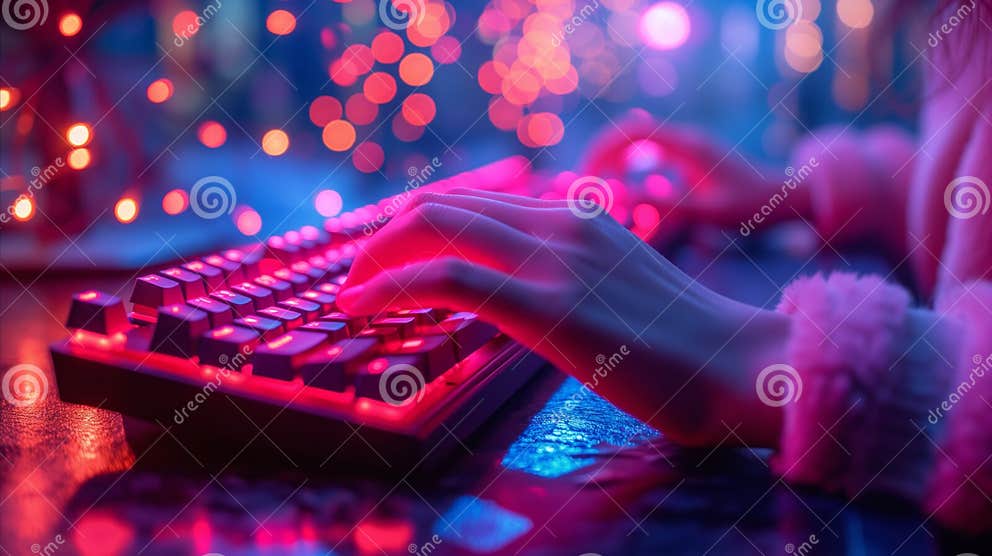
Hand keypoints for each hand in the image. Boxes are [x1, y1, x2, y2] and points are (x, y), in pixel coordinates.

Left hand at [337, 189, 790, 446]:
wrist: (738, 366)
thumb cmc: (682, 344)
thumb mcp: (616, 286)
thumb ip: (567, 274)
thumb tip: (513, 293)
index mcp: (574, 216)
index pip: (472, 202)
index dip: (416, 226)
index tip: (388, 260)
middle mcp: (559, 223)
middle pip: (442, 204)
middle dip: (383, 239)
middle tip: (356, 279)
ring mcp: (553, 260)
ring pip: (435, 227)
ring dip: (376, 259)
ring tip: (351, 296)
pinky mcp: (548, 307)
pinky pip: (446, 279)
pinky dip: (390, 286)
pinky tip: (362, 309)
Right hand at [583, 112, 811, 231]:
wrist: (784, 195)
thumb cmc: (751, 205)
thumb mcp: (709, 212)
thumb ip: (668, 207)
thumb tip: (625, 204)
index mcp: (687, 146)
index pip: (633, 133)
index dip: (604, 149)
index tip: (588, 173)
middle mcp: (684, 140)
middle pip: (629, 132)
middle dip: (603, 153)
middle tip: (585, 179)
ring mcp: (686, 147)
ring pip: (638, 141)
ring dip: (616, 159)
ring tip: (602, 185)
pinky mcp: (689, 157)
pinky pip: (651, 153)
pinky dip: (632, 167)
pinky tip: (626, 189)